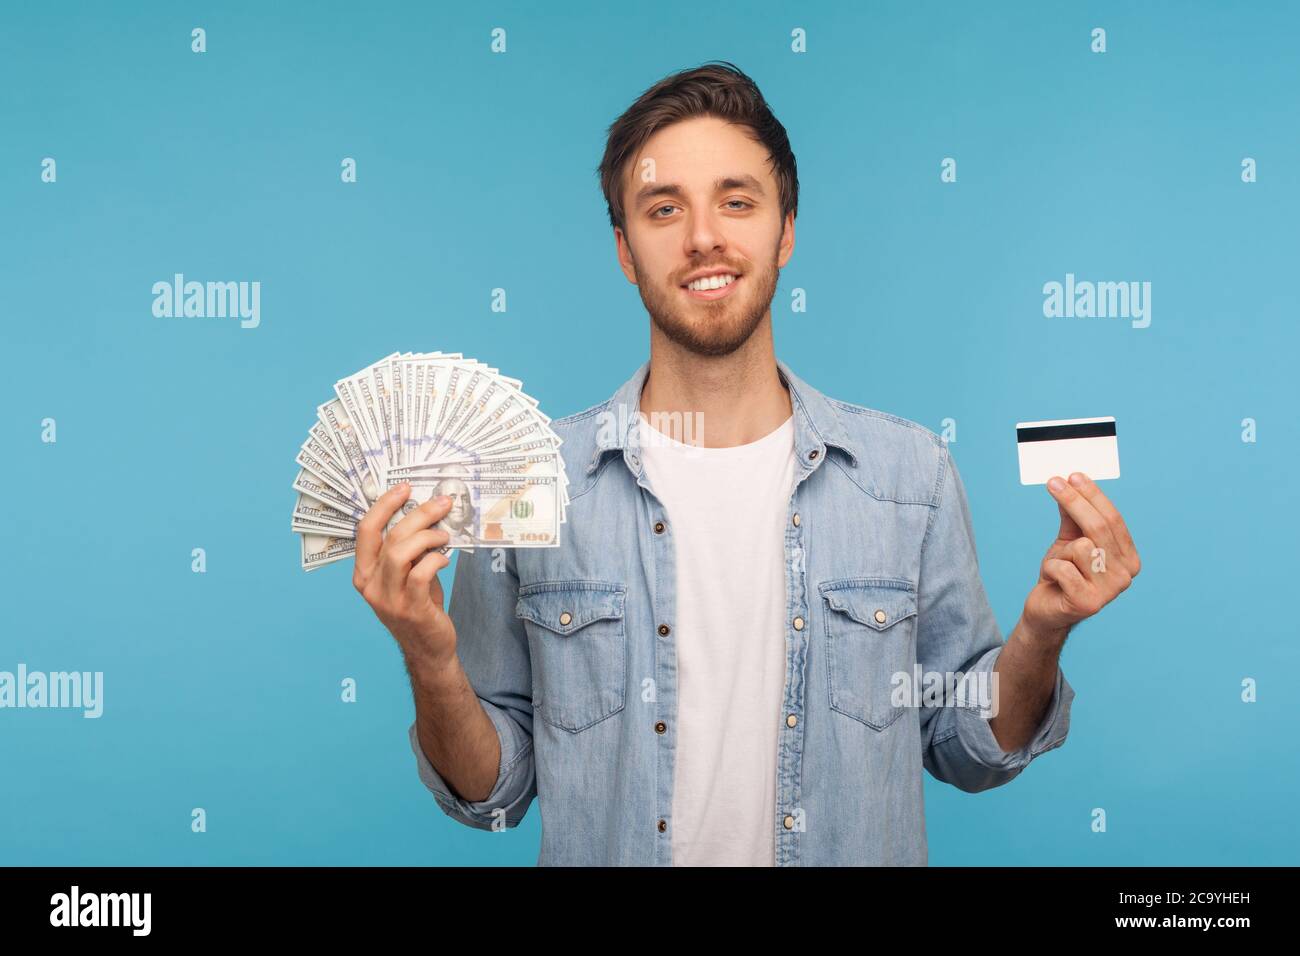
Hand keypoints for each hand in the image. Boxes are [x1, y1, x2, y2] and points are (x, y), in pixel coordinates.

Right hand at [353, 483, 457, 670]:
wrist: (428, 649)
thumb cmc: (419, 605)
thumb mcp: (405, 576)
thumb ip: (408, 550)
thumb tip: (427, 514)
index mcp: (363, 573)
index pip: (366, 530)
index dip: (384, 505)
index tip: (405, 488)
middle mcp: (370, 585)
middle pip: (390, 537)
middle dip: (419, 514)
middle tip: (441, 504)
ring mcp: (388, 599)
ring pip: (401, 553)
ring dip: (427, 537)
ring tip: (444, 535)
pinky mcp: (410, 609)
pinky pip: (421, 573)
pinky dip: (435, 559)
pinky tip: (445, 558)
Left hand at [1023, 472, 1141, 640]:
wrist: (1046, 611)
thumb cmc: (1062, 574)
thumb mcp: (1069, 541)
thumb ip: (1073, 516)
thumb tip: (1070, 482)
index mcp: (1129, 558)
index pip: (1113, 519)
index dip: (1092, 495)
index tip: (1073, 475)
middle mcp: (1126, 575)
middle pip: (1098, 528)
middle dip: (1074, 501)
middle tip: (1053, 482)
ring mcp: (1109, 591)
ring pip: (1080, 547)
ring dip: (1060, 552)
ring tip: (1058, 566)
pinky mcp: (1088, 603)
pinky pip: (1063, 568)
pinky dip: (1051, 569)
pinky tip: (1053, 581)